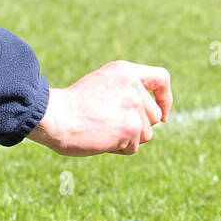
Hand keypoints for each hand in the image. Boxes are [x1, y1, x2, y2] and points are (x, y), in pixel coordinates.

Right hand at [27, 60, 172, 156]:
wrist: (54, 116)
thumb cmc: (71, 106)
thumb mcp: (101, 85)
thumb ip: (125, 92)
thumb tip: (151, 115)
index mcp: (125, 71)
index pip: (162, 78)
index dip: (166, 98)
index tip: (163, 114)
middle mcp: (133, 85)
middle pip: (154, 116)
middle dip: (138, 126)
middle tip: (111, 126)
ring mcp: (134, 105)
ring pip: (146, 134)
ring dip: (128, 139)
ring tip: (102, 130)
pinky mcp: (131, 126)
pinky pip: (133, 147)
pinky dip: (118, 148)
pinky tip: (101, 138)